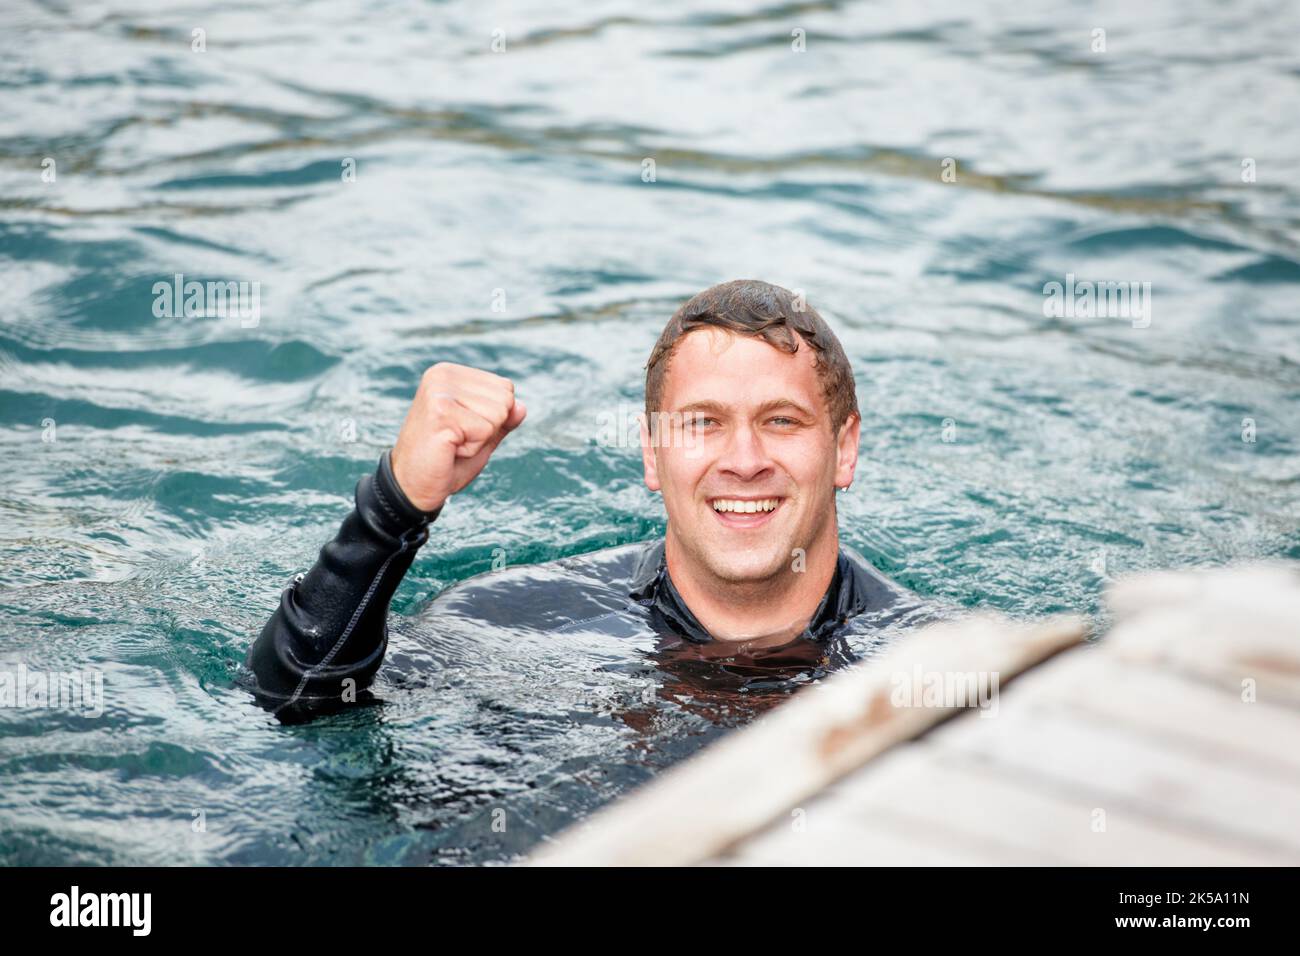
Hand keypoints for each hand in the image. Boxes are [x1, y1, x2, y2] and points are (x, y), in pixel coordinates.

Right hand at [389, 363, 526, 511]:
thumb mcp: (482, 436)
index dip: (493, 419)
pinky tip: (447, 450)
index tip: (463, 430)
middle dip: (488, 429)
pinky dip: (472, 449)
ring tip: (451, 445)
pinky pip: (484, 430)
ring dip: (480, 440)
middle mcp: (442, 375)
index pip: (505, 388)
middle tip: (457, 440)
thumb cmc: (446, 461)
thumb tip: (522, 407)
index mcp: (451, 373)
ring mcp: (439, 391)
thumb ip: (503, 419)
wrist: (412, 487)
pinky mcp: (440, 412)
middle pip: (505, 400)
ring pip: (497, 415)